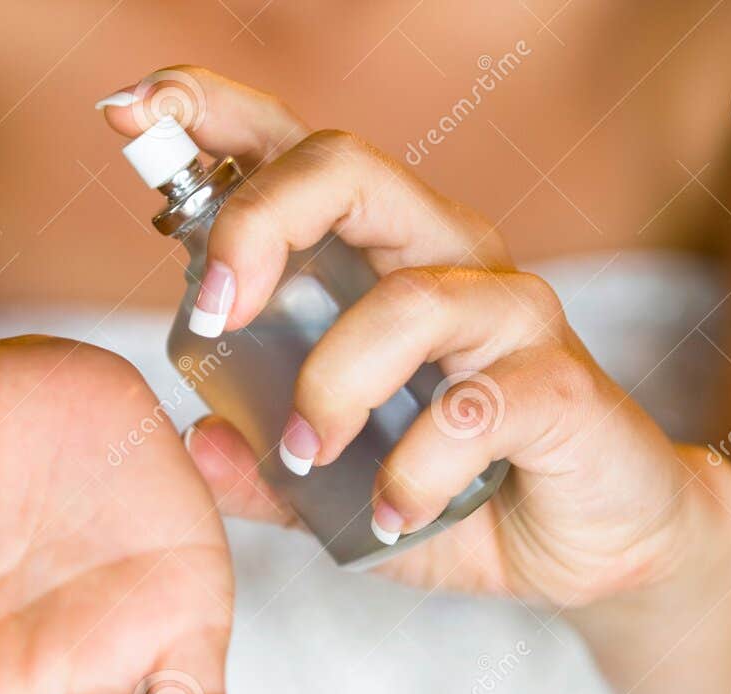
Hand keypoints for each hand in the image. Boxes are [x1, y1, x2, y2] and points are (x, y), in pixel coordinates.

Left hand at [103, 69, 730, 605]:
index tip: (132, 108)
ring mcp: (513, 316)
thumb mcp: (344, 491)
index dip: (217, 115)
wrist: (599, 547)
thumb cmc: (468, 493)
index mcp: (387, 258)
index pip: (300, 154)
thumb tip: (191, 441)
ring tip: (307, 457)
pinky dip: (414, 472)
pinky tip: (393, 515)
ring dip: (332, 384)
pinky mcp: (560, 388)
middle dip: (256, 224)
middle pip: (349, 171)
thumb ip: (267, 468)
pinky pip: (474, 410)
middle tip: (211, 315)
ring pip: (406, 300)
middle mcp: (451, 259)